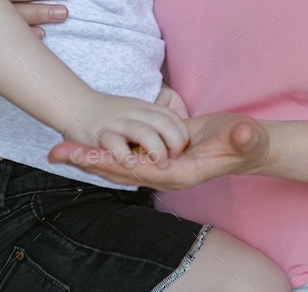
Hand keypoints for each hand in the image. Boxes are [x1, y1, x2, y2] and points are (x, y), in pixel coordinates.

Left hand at [49, 111, 271, 189]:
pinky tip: (88, 144)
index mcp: (181, 172)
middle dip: (90, 161)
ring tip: (62, 148)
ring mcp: (162, 165)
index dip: (113, 163)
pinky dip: (108, 150)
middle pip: (122, 171)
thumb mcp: (249, 137)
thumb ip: (245, 138)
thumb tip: (242, 135)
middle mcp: (166, 174)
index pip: (140, 170)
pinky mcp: (161, 154)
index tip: (86, 156)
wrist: (249, 146)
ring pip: (121, 164)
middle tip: (58, 151)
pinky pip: (130, 155)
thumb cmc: (248, 141)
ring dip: (92, 157)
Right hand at [62, 89, 190, 167]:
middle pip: (163, 123)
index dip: (182, 133)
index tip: (183, 148)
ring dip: (156, 148)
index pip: (172, 117)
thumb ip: (151, 121)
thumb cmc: (109, 114)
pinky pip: (114, 143)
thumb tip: (175, 138)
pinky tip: (130, 164)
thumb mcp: (135, 111)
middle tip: (174, 158)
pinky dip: (123, 154)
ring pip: (143, 132)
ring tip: (160, 162)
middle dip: (174, 141)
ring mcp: (117, 122)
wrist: (76, 105)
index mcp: (144, 108)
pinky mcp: (100, 133)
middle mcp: (134, 113)